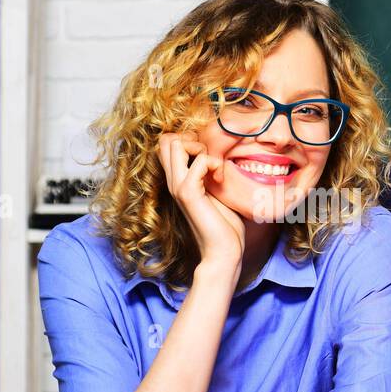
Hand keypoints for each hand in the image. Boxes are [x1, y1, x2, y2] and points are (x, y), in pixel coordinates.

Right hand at [157, 131, 243, 270]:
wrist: (223, 252)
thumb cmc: (225, 226)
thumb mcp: (217, 192)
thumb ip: (211, 174)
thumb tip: (221, 154)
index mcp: (178, 181)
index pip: (167, 145)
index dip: (188, 140)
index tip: (209, 157)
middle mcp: (173, 182)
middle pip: (166, 140)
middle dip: (192, 139)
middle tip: (210, 159)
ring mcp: (178, 187)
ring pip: (174, 144)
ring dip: (200, 148)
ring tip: (214, 168)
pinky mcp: (189, 193)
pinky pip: (199, 161)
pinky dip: (213, 163)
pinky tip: (220, 179)